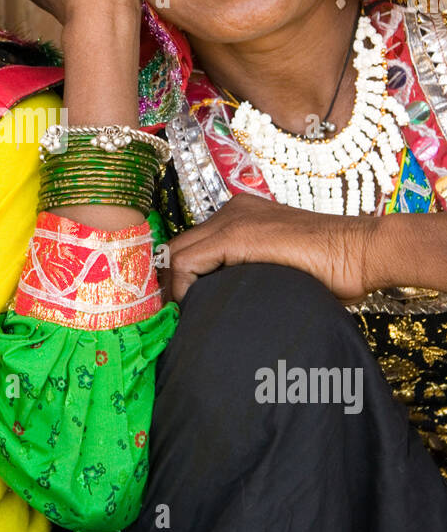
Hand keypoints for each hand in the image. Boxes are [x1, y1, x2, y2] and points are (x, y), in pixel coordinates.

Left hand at [168, 193, 377, 302]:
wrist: (362, 252)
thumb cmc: (333, 271)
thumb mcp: (277, 273)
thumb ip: (248, 278)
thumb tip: (221, 309)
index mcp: (240, 218)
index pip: (189, 248)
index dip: (177, 281)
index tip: (180, 312)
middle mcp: (231, 212)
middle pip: (177, 248)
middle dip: (168, 285)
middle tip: (174, 319)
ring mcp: (233, 219)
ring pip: (176, 253)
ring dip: (174, 288)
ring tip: (185, 319)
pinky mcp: (237, 234)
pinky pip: (188, 261)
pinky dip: (184, 288)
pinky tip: (200, 309)